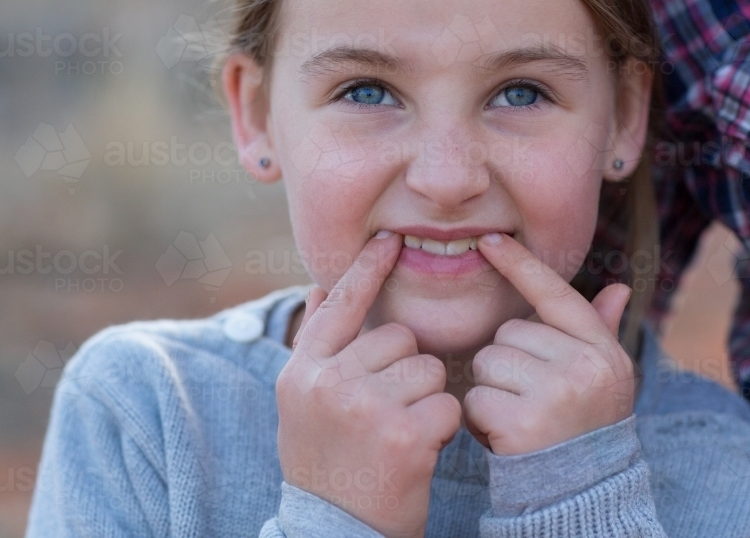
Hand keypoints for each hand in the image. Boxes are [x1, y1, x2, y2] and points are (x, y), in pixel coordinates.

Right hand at [277, 231, 461, 537]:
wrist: (335, 533)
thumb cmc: (324, 464)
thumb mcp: (301, 403)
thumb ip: (315, 347)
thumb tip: (318, 288)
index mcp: (303, 372)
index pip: (338, 305)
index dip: (366, 270)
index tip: (388, 240)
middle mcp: (329, 383)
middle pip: (397, 338)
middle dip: (405, 369)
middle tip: (388, 412)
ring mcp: (365, 407)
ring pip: (428, 368)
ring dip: (426, 398)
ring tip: (401, 432)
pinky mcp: (404, 435)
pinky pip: (447, 403)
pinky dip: (442, 427)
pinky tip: (418, 451)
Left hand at [464, 232, 636, 455]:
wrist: (582, 491)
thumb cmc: (584, 425)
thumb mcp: (602, 377)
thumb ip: (600, 331)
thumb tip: (619, 288)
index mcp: (601, 350)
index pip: (554, 294)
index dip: (519, 264)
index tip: (489, 240)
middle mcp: (584, 367)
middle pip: (506, 334)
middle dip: (506, 366)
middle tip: (530, 400)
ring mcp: (555, 394)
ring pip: (487, 363)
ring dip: (491, 392)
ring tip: (519, 417)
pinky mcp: (522, 422)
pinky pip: (475, 398)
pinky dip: (480, 420)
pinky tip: (506, 436)